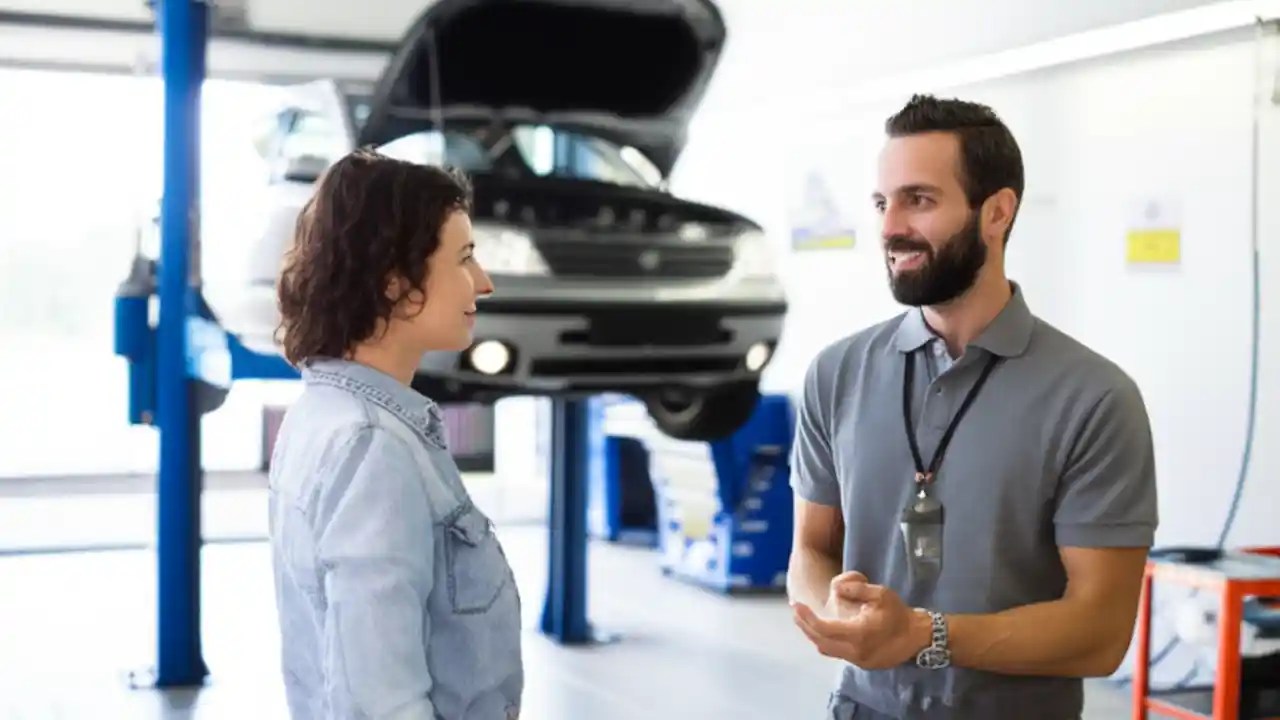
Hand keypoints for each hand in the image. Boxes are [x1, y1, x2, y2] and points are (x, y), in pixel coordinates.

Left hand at [792, 574, 932, 669]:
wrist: (918, 638)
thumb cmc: (899, 613)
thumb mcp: (880, 594)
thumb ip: (856, 588)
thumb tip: (836, 588)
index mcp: (859, 634)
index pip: (824, 628)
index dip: (807, 617)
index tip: (796, 605)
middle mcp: (855, 651)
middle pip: (820, 641)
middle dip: (805, 626)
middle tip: (795, 611)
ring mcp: (857, 660)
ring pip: (826, 649)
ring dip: (813, 635)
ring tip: (803, 619)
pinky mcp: (861, 664)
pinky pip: (836, 653)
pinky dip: (824, 641)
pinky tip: (821, 630)